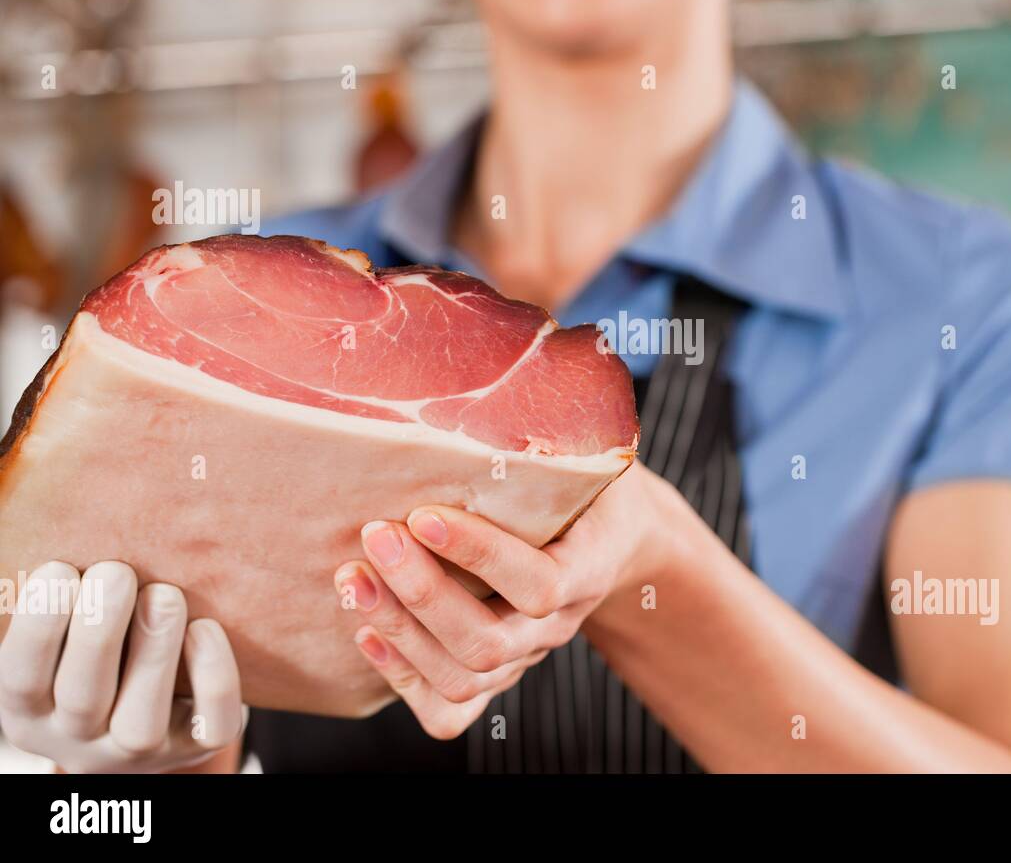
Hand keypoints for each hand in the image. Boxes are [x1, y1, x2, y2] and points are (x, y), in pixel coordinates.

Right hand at [0, 561, 244, 772]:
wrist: (158, 711)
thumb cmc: (100, 651)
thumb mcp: (66, 635)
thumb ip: (65, 602)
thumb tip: (72, 521)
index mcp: (33, 710)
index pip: (21, 679)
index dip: (37, 626)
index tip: (59, 567)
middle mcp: (80, 741)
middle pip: (82, 698)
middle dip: (98, 631)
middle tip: (116, 571)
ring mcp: (139, 751)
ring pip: (142, 720)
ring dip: (154, 651)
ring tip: (165, 593)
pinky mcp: (195, 745)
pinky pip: (209, 724)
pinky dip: (212, 675)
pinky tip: (206, 628)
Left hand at [335, 461, 677, 739]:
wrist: (614, 537)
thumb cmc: (591, 484)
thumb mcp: (592, 453)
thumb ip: (558, 429)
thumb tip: (530, 347)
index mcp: (589, 567)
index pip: (538, 585)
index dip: (479, 555)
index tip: (423, 514)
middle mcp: (556, 624)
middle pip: (487, 641)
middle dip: (421, 592)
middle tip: (374, 537)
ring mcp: (525, 655)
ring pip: (461, 677)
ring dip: (397, 630)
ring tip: (352, 578)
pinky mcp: (495, 671)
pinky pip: (448, 708)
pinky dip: (401, 676)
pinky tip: (365, 630)